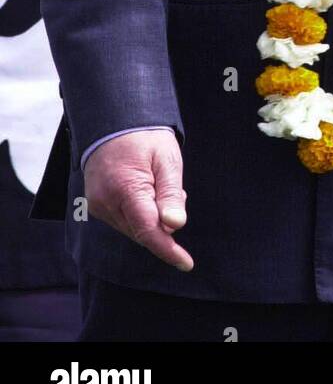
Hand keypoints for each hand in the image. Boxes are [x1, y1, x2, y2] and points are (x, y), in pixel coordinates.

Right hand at [83, 129, 192, 270]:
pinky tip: (145, 190)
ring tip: (158, 184)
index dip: (168, 250)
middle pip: (142, 231)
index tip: (186, 264)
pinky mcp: (94, 204)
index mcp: (125, 190)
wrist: (114, 119)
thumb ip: (171, 193)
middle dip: (163, 223)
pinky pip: (122, 219)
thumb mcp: (167, 159)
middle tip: (175, 194)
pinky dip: (138, 213)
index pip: (149, 231)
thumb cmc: (145, 137)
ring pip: (133, 228)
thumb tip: (175, 226)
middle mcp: (105, 202)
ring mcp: (96, 204)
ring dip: (151, 217)